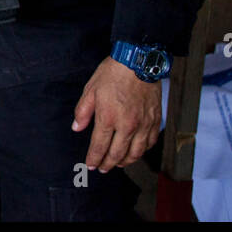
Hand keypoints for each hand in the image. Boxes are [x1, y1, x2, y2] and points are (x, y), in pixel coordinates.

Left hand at [72, 57, 161, 172]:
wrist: (139, 62)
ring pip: (136, 152)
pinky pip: (150, 142)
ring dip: (126, 161)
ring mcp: (144, 124)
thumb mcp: (90, 89)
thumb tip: (77, 128)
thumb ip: (83, 111)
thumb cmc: (113, 74)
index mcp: (108, 117)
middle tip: (102, 169)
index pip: (99, 146)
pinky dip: (142, 151)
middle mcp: (127, 125)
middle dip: (108, 164)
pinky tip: (136, 151)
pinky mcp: (155, 121)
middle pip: (117, 153)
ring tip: (118, 164)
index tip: (90, 165)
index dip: (93, 158)